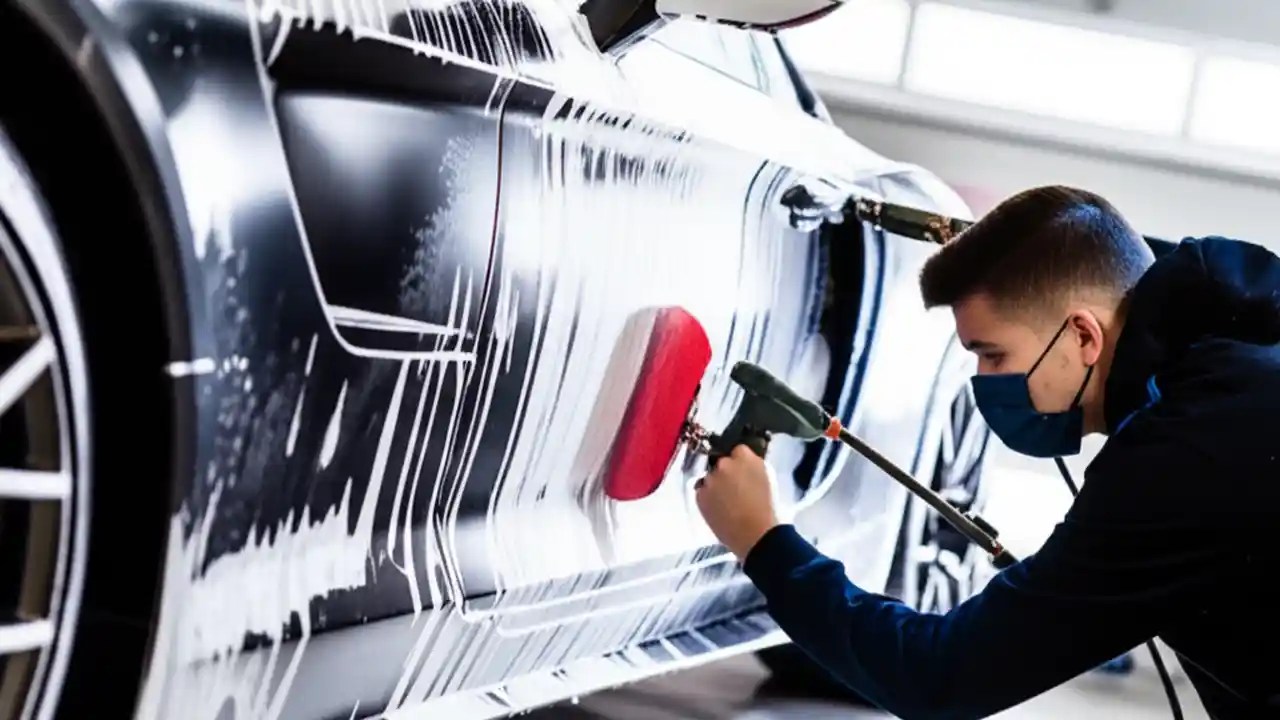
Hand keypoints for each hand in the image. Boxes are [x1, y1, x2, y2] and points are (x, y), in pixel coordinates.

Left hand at [695, 444, 779, 559]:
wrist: (754, 534)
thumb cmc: (765, 509)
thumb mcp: (765, 479)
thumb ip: (752, 465)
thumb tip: (743, 462)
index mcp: (745, 458)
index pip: (738, 449)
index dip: (740, 461)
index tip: (742, 471)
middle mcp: (725, 464)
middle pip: (722, 462)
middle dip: (726, 472)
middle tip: (734, 488)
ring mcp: (710, 479)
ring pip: (710, 477)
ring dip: (716, 485)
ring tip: (727, 502)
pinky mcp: (700, 495)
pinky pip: (702, 491)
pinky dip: (708, 498)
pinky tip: (719, 509)